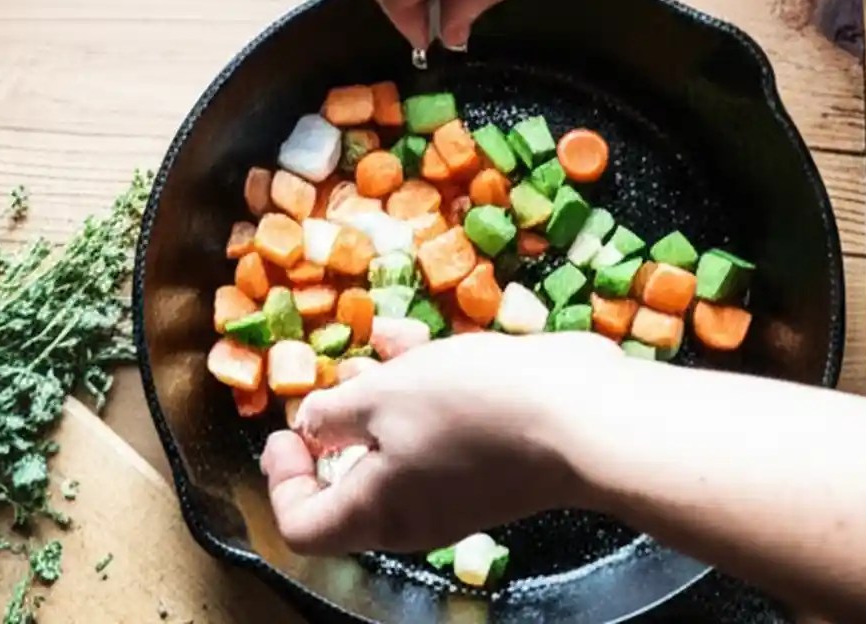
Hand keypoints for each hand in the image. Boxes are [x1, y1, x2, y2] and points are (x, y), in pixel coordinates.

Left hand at [260, 331, 629, 554]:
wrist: (584, 417)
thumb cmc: (470, 406)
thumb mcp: (382, 396)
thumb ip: (334, 413)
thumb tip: (312, 426)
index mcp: (376, 513)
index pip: (302, 526)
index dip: (281, 480)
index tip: (284, 431)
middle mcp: (412, 513)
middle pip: (348, 487)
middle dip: (333, 428)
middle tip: (331, 383)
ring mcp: (455, 490)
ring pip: (396, 447)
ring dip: (381, 395)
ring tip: (378, 346)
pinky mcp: (491, 462)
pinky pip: (440, 432)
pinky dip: (425, 389)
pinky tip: (422, 339)